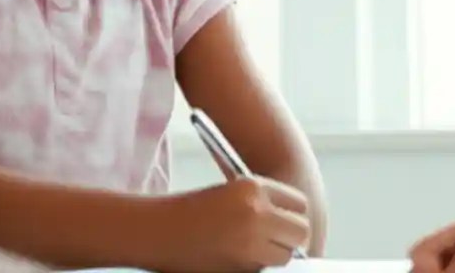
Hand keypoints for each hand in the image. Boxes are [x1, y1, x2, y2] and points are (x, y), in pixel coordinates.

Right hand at [168, 176, 309, 270]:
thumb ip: (264, 203)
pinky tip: (240, 258)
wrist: (154, 231)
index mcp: (254, 188)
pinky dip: (258, 266)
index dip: (292, 213)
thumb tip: (294, 223)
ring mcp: (248, 243)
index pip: (299, 203)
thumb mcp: (233, 192)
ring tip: (255, 250)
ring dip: (276, 255)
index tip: (286, 220)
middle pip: (300, 231)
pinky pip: (263, 269)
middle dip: (291, 236)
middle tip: (277, 239)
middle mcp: (256, 214)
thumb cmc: (190, 210)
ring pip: (285, 256)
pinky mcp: (240, 268)